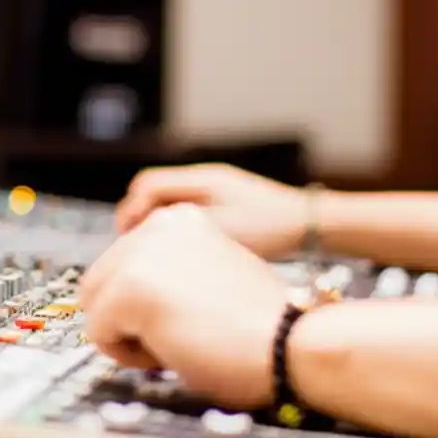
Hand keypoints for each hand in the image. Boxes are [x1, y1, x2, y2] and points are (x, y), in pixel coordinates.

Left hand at [79, 204, 289, 409]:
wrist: (290, 341)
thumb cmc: (260, 322)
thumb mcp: (209, 273)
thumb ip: (170, 270)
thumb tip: (121, 293)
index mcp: (179, 218)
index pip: (122, 262)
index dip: (143, 303)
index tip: (184, 315)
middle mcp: (158, 224)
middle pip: (99, 279)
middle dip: (126, 316)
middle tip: (177, 331)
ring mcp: (141, 252)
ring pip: (94, 304)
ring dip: (126, 333)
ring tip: (176, 337)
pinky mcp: (130, 286)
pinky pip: (97, 333)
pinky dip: (127, 354)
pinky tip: (172, 347)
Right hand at [115, 164, 311, 258]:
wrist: (311, 225)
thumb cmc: (270, 227)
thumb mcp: (221, 230)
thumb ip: (180, 230)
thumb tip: (143, 235)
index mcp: (201, 180)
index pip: (147, 185)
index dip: (130, 210)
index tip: (126, 238)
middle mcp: (206, 180)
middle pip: (156, 192)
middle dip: (140, 219)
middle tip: (134, 248)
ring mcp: (218, 192)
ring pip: (174, 205)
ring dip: (161, 227)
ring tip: (157, 256)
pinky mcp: (228, 208)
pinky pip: (192, 215)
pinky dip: (181, 232)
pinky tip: (185, 257)